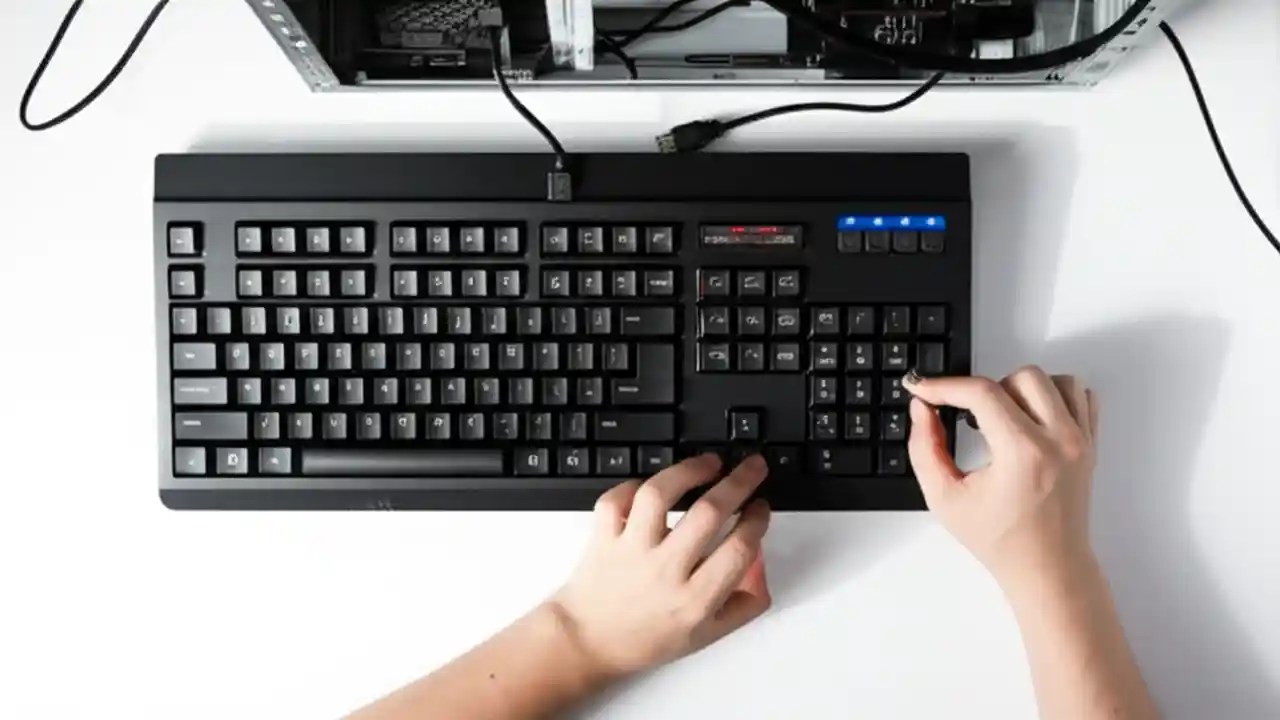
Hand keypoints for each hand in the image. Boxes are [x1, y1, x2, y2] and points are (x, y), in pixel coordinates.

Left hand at [547, 453, 771, 679]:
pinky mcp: (603, 537)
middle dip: (739, 483)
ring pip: (658, 494)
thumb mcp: (708, 634)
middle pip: (708, 513)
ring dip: (688, 471)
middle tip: (753, 466)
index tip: (762, 506)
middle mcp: (664, 571)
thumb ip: (744, 601)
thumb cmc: (649, 637)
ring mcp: (631, 550)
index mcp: (695, 600)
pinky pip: (617, 498)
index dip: (757, 521)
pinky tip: (655, 485)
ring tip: (709, 462)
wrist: (590, 642)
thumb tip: (760, 559)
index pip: (738, 549)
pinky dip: (634, 484)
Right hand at [903, 367, 1098, 590]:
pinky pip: (1081, 395)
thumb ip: (924, 448)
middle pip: (1021, 377)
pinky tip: (1033, 418)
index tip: (924, 390)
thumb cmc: (1000, 541)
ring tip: (1005, 418)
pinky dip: (1055, 396)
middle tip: (971, 417)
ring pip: (1055, 380)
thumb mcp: (944, 498)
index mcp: (1022, 453)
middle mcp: (1058, 441)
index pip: (981, 393)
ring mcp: (1080, 441)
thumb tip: (922, 409)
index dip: (944, 386)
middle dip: (987, 390)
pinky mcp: (1091, 445)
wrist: (1047, 568)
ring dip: (1023, 389)